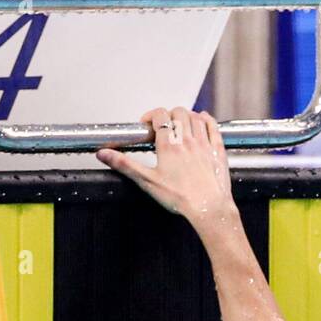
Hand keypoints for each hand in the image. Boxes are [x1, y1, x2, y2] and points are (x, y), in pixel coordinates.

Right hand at [96, 107, 236, 230]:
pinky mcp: (217, 150)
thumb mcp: (147, 182)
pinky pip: (213, 126)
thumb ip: (124, 165)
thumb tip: (104, 154)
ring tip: (179, 125)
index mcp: (169, 146)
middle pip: (178, 112)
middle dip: (168, 115)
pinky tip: (203, 119)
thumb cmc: (180, 198)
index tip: (147, 124)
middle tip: (162, 126)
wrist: (208, 208)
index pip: (160, 116)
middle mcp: (187, 140)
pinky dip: (206, 119)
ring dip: (186, 116)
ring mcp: (204, 144)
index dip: (151, 115)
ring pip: (195, 117)